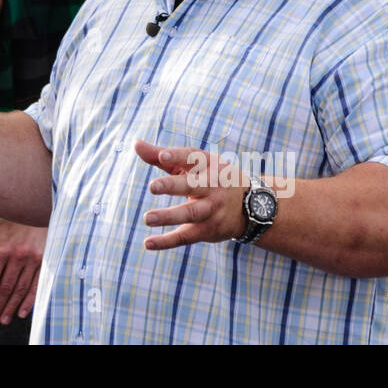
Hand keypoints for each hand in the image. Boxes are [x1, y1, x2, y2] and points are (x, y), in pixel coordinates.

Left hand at [0, 221, 44, 324]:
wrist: (32, 214)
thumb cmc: (6, 227)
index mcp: (1, 250)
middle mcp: (17, 255)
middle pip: (5, 290)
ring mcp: (33, 259)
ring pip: (20, 291)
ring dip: (11, 308)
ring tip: (5, 319)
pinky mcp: (44, 261)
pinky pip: (36, 286)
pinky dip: (29, 302)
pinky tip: (21, 312)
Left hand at [134, 142, 248, 249]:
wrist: (252, 206)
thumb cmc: (211, 177)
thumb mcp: (193, 164)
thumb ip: (162, 156)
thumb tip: (135, 145)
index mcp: (207, 165)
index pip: (191, 158)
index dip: (176, 156)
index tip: (162, 156)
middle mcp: (212, 186)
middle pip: (193, 185)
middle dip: (173, 185)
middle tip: (152, 186)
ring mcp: (212, 209)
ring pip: (191, 213)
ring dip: (169, 216)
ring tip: (147, 218)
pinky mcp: (208, 230)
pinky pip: (187, 236)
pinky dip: (168, 241)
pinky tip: (149, 243)